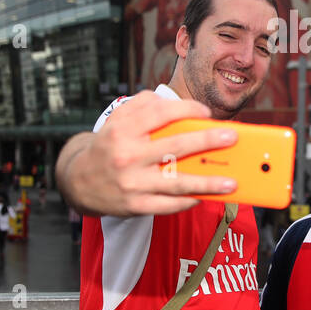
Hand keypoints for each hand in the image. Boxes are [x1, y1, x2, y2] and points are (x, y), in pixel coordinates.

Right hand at [59, 91, 240, 217]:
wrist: (79, 181)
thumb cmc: (109, 145)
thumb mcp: (119, 118)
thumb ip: (145, 104)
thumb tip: (181, 106)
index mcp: (124, 129)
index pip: (161, 114)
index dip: (187, 110)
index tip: (207, 112)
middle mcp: (127, 155)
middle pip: (175, 147)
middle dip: (207, 141)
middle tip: (231, 137)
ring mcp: (132, 183)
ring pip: (177, 182)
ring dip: (208, 182)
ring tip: (231, 182)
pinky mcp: (135, 205)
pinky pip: (168, 205)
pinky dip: (188, 201)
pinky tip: (206, 196)